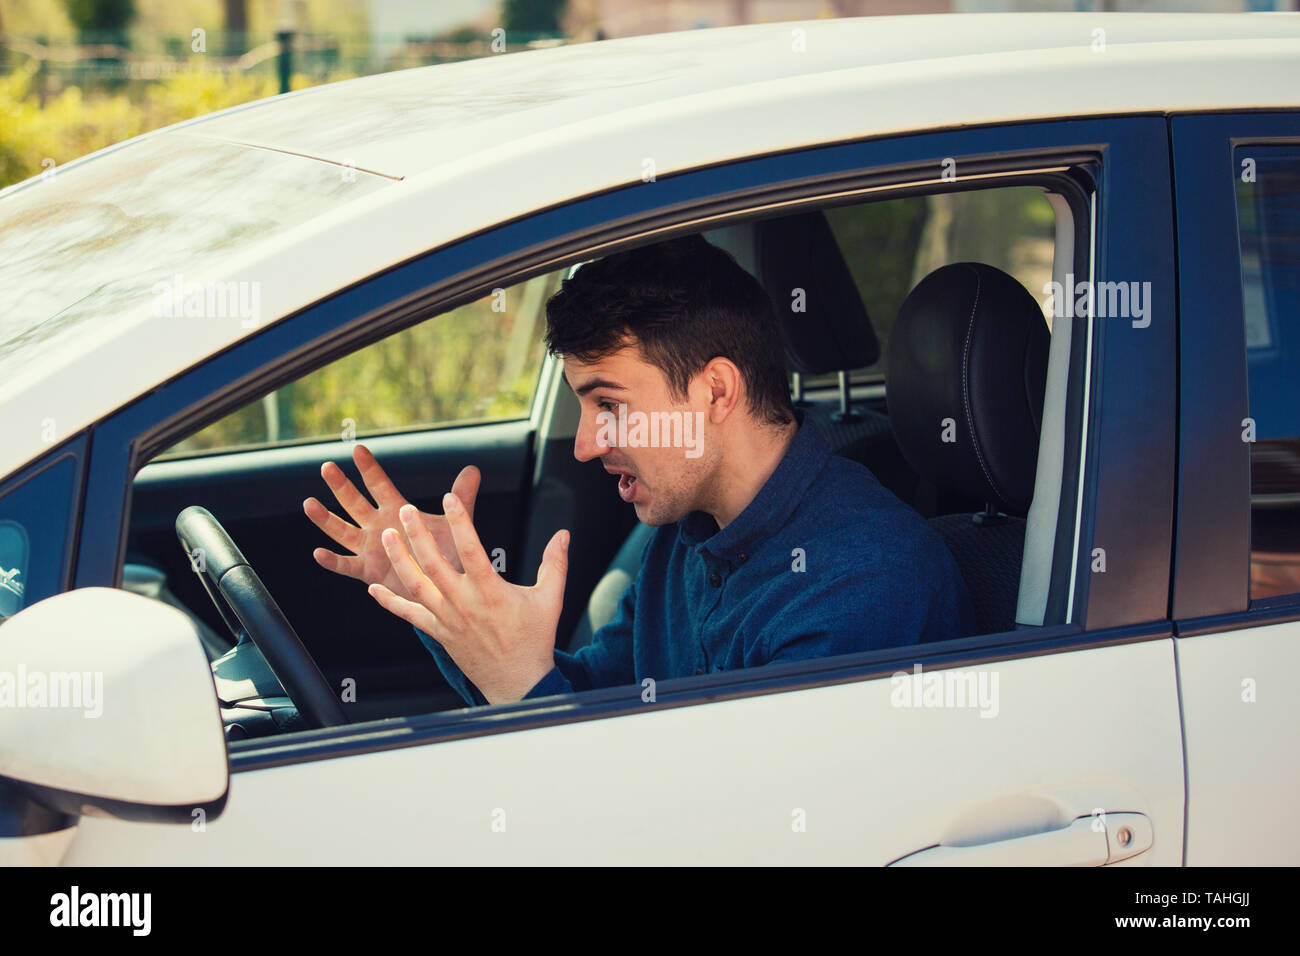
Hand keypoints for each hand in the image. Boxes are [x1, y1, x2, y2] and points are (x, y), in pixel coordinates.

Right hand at [304, 443, 480, 601]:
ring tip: (308, 503)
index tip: (357, 449)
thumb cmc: (448, 551)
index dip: (369, 469)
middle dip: (341, 486)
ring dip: (326, 519)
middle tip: (326, 467)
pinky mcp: (368, 571)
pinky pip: (346, 566)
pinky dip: (332, 561)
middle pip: (355, 503)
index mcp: (397, 511)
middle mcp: (378, 526)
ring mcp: (370, 548)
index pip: (379, 485)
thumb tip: (474, 468)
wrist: (446, 584)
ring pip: (343, 531)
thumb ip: (461, 496)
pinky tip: (318, 553)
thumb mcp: (454, 522)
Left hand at [367, 491, 569, 704]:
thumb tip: (563, 533)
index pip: (470, 549)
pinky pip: (409, 616)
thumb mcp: (551, 598)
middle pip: (434, 564)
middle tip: (405, 510)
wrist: (518, 682)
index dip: (459, 521)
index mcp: (491, 591)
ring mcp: (448, 620)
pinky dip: (390, 603)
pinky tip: (373, 589)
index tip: (448, 498)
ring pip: (416, 586)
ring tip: (387, 536)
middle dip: (417, 535)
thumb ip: (555, 563)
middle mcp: (464, 604)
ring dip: (399, 560)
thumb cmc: (535, 638)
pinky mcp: (439, 633)